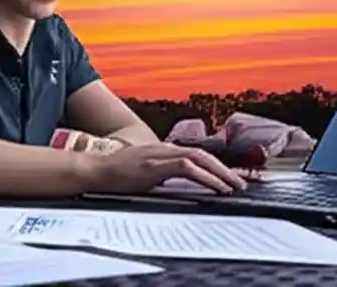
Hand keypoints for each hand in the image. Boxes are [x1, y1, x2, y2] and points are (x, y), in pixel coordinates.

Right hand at [77, 142, 248, 194]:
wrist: (96, 171)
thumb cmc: (116, 174)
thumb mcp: (144, 173)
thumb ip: (161, 175)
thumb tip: (177, 186)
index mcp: (163, 150)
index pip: (196, 155)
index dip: (215, 166)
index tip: (229, 179)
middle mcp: (165, 148)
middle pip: (203, 155)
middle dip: (225, 169)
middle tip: (241, 184)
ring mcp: (160, 154)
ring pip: (200, 158)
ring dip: (221, 173)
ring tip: (234, 186)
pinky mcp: (156, 164)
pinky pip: (188, 168)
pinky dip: (206, 177)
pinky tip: (216, 187)